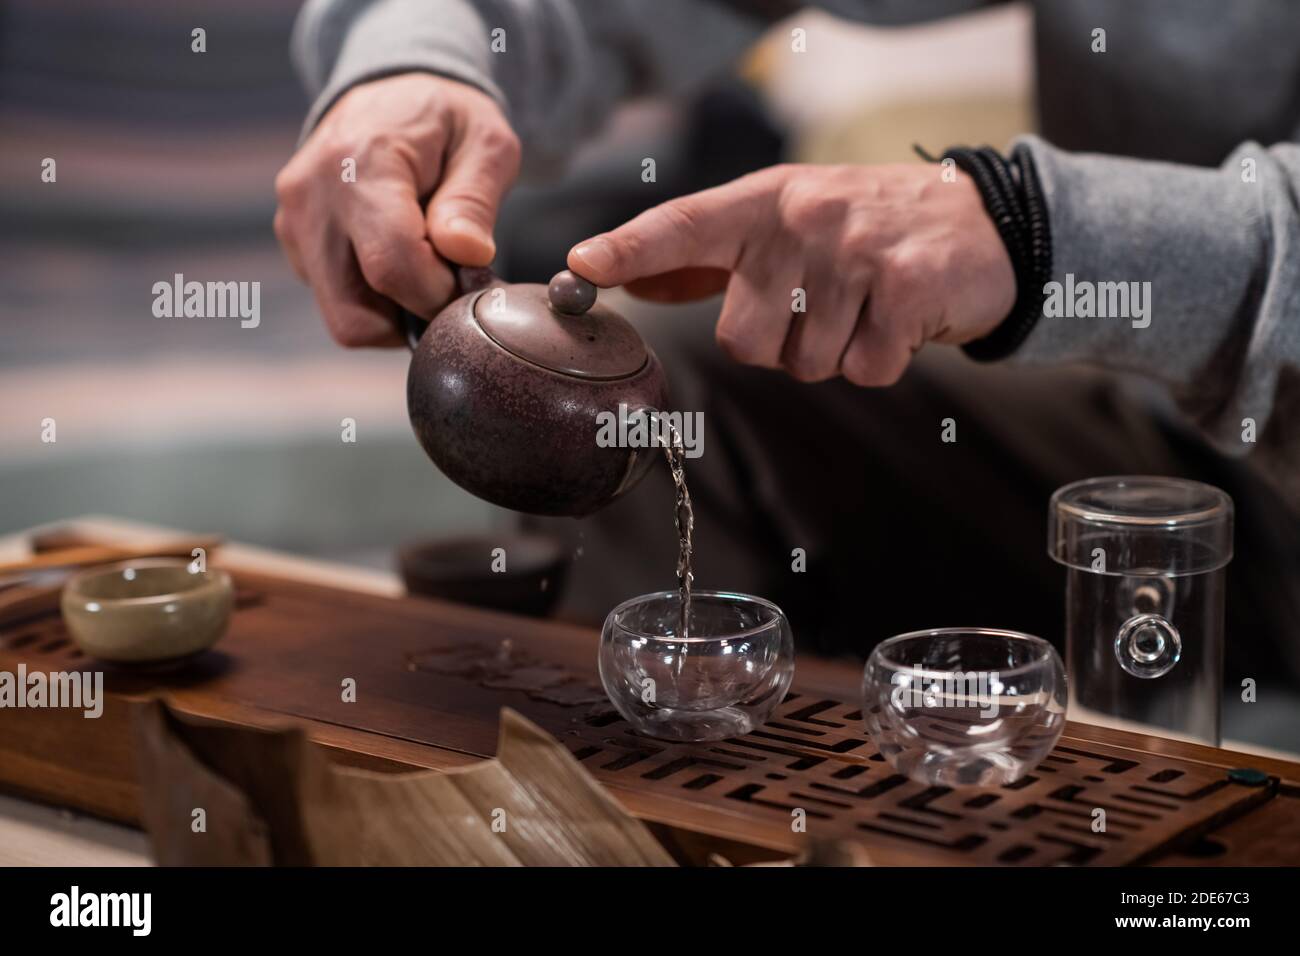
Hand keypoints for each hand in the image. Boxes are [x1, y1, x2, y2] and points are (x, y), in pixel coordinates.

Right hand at [274, 74, 520, 345]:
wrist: (390, 95)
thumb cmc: (445, 120)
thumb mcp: (484, 144)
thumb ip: (475, 202)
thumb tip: (467, 255)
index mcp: (360, 164)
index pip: (394, 268)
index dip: (440, 293)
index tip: (471, 278)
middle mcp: (311, 197)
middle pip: (357, 315)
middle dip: (413, 316)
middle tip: (449, 283)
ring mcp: (294, 224)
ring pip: (344, 319)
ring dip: (394, 314)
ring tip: (426, 269)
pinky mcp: (293, 243)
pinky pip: (336, 303)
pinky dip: (375, 300)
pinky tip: (398, 259)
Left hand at [567, 163, 1014, 383]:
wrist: (981, 226)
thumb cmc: (869, 230)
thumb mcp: (789, 222)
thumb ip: (711, 256)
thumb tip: (632, 280)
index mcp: (765, 200)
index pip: (684, 224)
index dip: (631, 249)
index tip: (584, 266)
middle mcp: (803, 218)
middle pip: (742, 341)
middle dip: (779, 346)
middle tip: (823, 308)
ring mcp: (855, 252)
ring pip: (805, 363)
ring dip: (835, 353)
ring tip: (866, 307)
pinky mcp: (903, 289)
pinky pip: (863, 371)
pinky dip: (881, 361)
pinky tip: (899, 320)